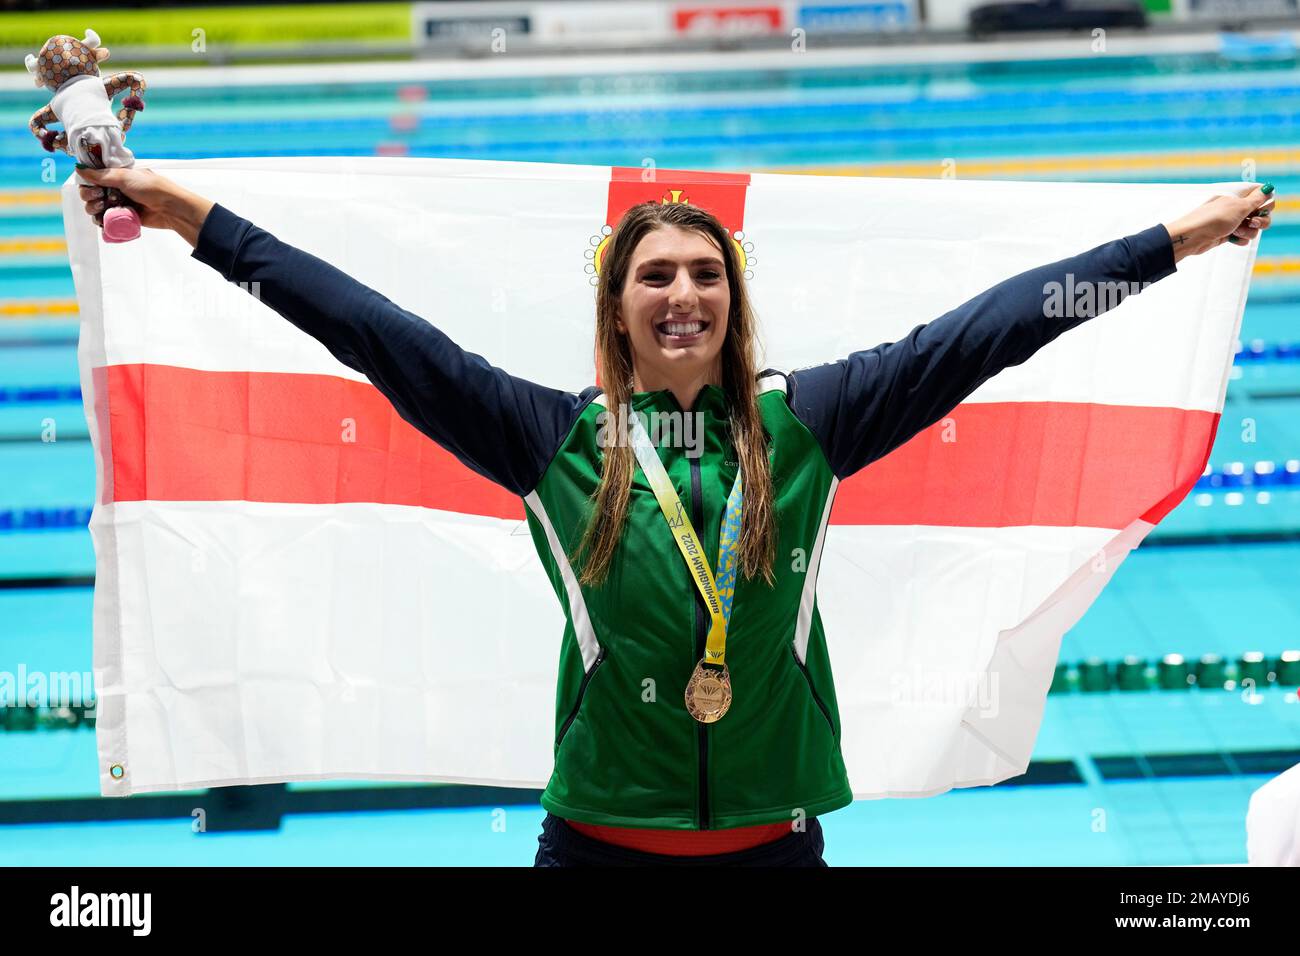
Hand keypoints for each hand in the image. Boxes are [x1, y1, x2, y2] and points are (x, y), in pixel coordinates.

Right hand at [76, 165, 215, 248]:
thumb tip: (80, 168)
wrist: (171, 208)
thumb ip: (101, 175)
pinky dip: (101, 221)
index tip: (92, 186)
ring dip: (94, 209)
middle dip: (90, 196)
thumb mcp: (125, 177)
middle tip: (100, 198)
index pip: (94, 178)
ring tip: (103, 208)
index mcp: (118, 176)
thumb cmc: (152, 188)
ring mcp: (120, 205)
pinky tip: (102, 220)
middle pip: (91, 194)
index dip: (88, 183)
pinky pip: (106, 221)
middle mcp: (117, 189)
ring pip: (97, 208)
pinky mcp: (124, 218)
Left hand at [1162, 184, 1275, 263]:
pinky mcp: (1227, 234)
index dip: (1265, 202)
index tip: (1261, 208)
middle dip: (1260, 220)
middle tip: (1251, 222)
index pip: (1261, 194)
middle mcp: (1236, 206)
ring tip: (1236, 231)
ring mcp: (1232, 221)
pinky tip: (1232, 239)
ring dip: (1248, 231)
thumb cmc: (1214, 219)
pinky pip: (1243, 237)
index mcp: (1238, 195)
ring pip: (1253, 227)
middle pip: (1261, 212)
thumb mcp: (1239, 206)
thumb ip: (1256, 199)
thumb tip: (1268, 188)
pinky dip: (1240, 239)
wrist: (1192, 237)